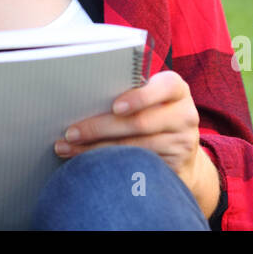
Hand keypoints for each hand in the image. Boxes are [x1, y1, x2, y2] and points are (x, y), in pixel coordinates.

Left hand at [53, 70, 214, 203]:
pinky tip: (88, 163)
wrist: (182, 153)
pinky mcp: (175, 166)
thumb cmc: (152, 114)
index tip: (115, 107)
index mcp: (175, 88)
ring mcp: (183, 142)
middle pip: (140, 123)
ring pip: (135, 147)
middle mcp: (185, 114)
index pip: (164, 87)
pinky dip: (109, 164)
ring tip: (68, 148)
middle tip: (71, 132)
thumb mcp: (149, 98)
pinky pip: (137, 166)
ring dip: (96, 149)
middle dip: (100, 128)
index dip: (139, 98)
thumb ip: (127, 92)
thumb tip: (80, 95)